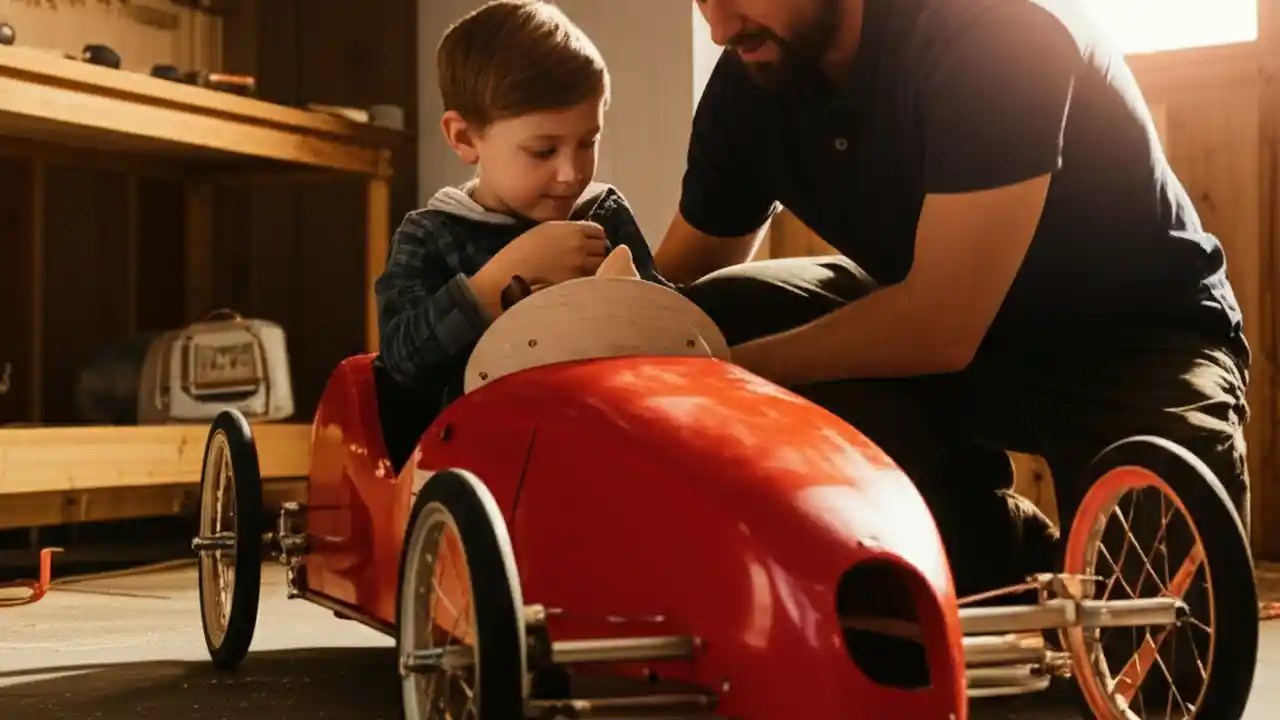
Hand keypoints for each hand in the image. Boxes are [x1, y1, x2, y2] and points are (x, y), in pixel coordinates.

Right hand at [470, 221, 608, 316]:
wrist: (508, 276)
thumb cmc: (522, 252)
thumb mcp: (545, 230)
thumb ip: (568, 231)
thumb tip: (585, 237)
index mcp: (571, 229)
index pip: (599, 232)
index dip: (594, 238)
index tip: (588, 245)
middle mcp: (580, 245)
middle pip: (603, 248)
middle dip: (596, 253)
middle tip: (584, 260)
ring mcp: (580, 266)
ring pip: (601, 265)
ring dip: (594, 267)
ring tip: (580, 272)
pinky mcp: (577, 284)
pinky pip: (592, 280)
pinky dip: (588, 281)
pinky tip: (577, 283)